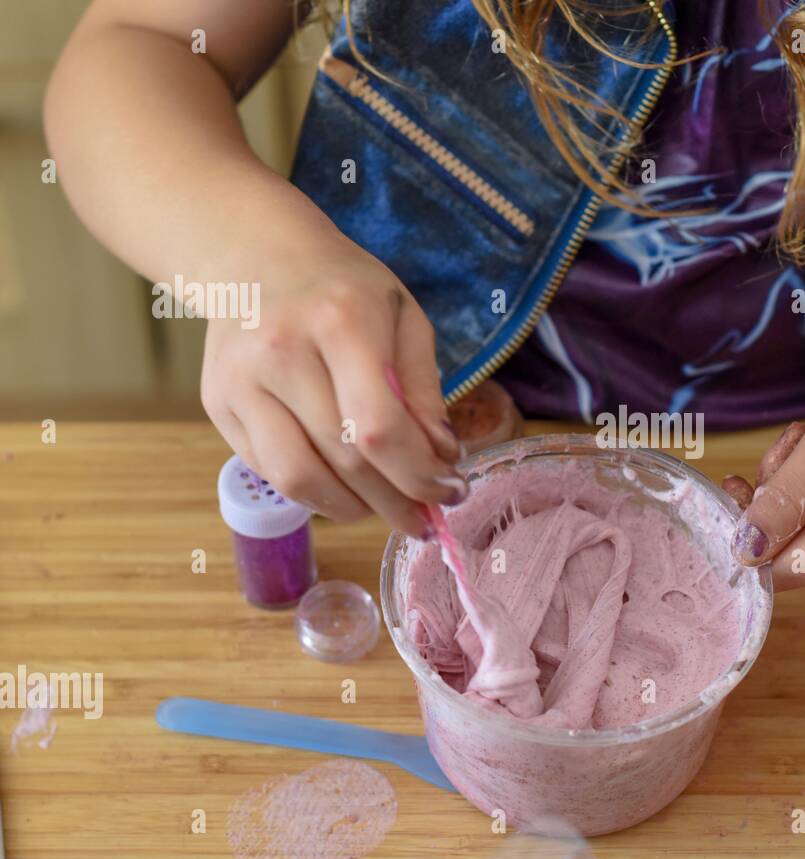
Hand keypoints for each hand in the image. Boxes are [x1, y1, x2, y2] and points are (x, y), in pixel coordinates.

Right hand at [200, 237, 463, 538]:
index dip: (420, 475)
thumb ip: (424, 389)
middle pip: (345, 460)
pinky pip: (271, 471)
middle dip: (396, 501)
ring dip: (354, 510)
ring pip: (300, 479)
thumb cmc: (344, 288)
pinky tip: (347, 490)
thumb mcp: (404, 318)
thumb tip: (442, 459)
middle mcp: (280, 351)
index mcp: (339, 321)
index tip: (450, 492)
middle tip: (426, 518)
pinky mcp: (217, 404)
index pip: (379, 427)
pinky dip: (316, 493)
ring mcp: (239, 381)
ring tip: (387, 508)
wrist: (255, 256)